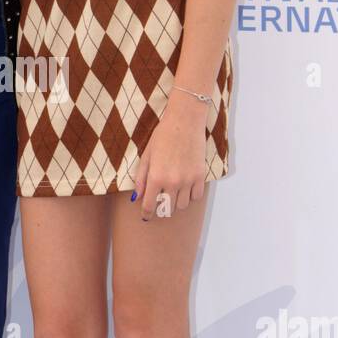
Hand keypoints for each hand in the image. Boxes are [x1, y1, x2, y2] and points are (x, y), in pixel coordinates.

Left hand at [131, 95, 205, 216]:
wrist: (185, 121)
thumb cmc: (163, 135)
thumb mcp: (147, 155)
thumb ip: (141, 177)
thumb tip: (137, 196)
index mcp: (156, 177)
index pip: (150, 205)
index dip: (147, 213)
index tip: (146, 216)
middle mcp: (172, 182)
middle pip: (167, 209)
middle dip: (162, 208)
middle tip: (161, 201)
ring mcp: (188, 180)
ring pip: (182, 205)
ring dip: (176, 202)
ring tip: (174, 191)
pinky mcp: (200, 176)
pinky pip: (196, 197)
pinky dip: (190, 195)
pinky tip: (186, 187)